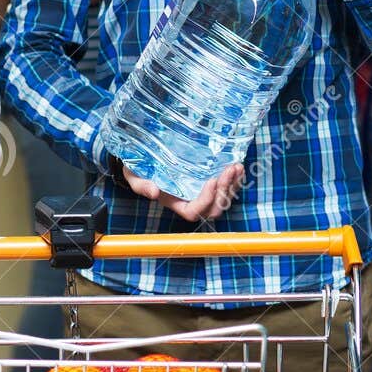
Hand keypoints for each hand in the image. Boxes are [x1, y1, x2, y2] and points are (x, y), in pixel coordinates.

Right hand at [121, 163, 244, 222]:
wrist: (143, 159)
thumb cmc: (138, 170)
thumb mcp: (134, 176)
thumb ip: (141, 185)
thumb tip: (153, 192)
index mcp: (175, 203)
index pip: (194, 212)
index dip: (206, 200)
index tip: (211, 180)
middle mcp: (191, 201)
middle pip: (214, 209)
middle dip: (224, 191)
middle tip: (229, 170)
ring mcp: (202, 193)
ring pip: (224, 200)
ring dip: (233, 185)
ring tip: (237, 167)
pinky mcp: (209, 182)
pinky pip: (226, 188)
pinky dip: (235, 179)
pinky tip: (237, 166)